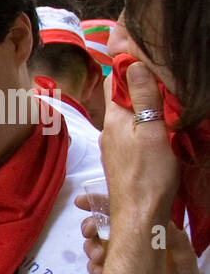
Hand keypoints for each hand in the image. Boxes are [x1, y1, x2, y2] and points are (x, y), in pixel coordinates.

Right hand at [77, 194, 199, 273]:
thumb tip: (164, 222)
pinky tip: (100, 273)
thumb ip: (177, 242)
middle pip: (101, 227)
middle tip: (90, 233)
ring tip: (99, 258)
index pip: (121, 211)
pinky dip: (92, 268)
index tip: (82, 201)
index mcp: (146, 232)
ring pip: (94, 246)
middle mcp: (129, 243)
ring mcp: (118, 260)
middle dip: (90, 227)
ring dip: (91, 249)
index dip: (100, 202)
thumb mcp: (186, 261)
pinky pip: (94, 268)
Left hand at [101, 61, 179, 221]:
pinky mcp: (123, 161)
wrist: (140, 215)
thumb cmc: (148, 175)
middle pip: (120, 100)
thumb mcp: (151, 131)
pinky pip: (131, 135)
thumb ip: (144, 99)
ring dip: (142, 109)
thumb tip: (133, 64)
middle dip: (137, 88)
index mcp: (113, 120)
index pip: (112, 84)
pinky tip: (157, 130)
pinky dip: (142, 126)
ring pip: (127, 118)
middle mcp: (109, 132)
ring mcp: (114, 148)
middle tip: (161, 79)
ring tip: (164, 103)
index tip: (145, 59)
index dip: (126, 69)